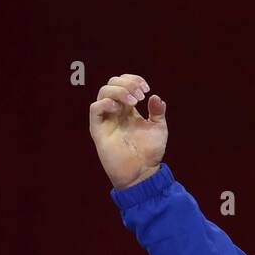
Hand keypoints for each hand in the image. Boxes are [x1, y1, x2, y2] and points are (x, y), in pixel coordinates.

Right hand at [89, 73, 167, 189]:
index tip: (146, 88)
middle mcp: (115, 111)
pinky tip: (119, 108)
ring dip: (119, 91)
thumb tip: (155, 96)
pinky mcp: (98, 130)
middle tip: (140, 95)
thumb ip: (158, 112)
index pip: (124, 84)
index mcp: (128, 109)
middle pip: (112, 83)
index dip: (134, 80)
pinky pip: (95, 109)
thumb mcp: (159, 129)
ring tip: (133, 101)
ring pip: (103, 92)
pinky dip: (105, 103)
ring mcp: (106, 119)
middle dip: (127, 84)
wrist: (142, 174)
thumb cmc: (150, 153)